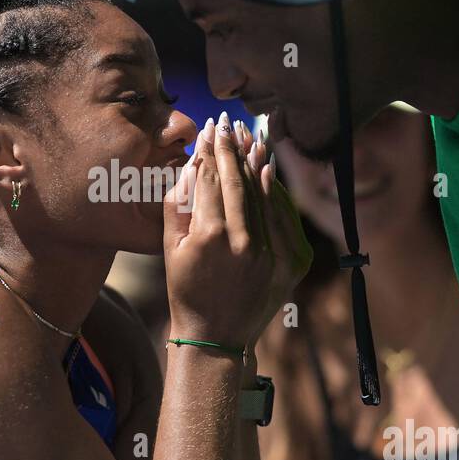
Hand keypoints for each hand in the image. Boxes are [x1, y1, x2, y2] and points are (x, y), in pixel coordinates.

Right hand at [163, 112, 308, 350]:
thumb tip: (190, 165)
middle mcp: (243, 241)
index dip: (208, 151)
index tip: (208, 129)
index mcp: (209, 237)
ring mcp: (269, 251)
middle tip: (226, 123)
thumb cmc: (185, 291)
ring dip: (254, 161)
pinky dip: (274, 191)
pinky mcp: (288, 262)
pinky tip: (266, 167)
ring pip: (261, 195)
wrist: (216, 336)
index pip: (209, 180)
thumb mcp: (169, 248)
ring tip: (248, 135)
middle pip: (236, 182)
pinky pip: (282, 216)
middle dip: (230, 148)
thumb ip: (178, 204)